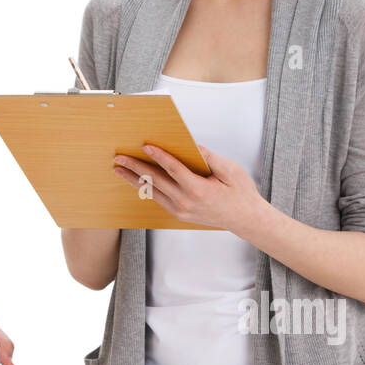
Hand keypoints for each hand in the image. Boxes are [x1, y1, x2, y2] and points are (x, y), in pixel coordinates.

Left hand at [112, 143, 265, 234]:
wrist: (245, 219)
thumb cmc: (241, 193)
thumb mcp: (230, 170)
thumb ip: (209, 157)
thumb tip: (191, 145)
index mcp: (198, 190)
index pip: (173, 169)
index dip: (158, 156)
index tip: (145, 145)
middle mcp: (185, 202)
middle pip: (155, 181)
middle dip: (135, 167)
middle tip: (119, 158)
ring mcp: (180, 210)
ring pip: (152, 192)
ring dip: (134, 179)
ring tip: (119, 169)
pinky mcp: (179, 214)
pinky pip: (159, 199)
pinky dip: (146, 188)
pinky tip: (136, 180)